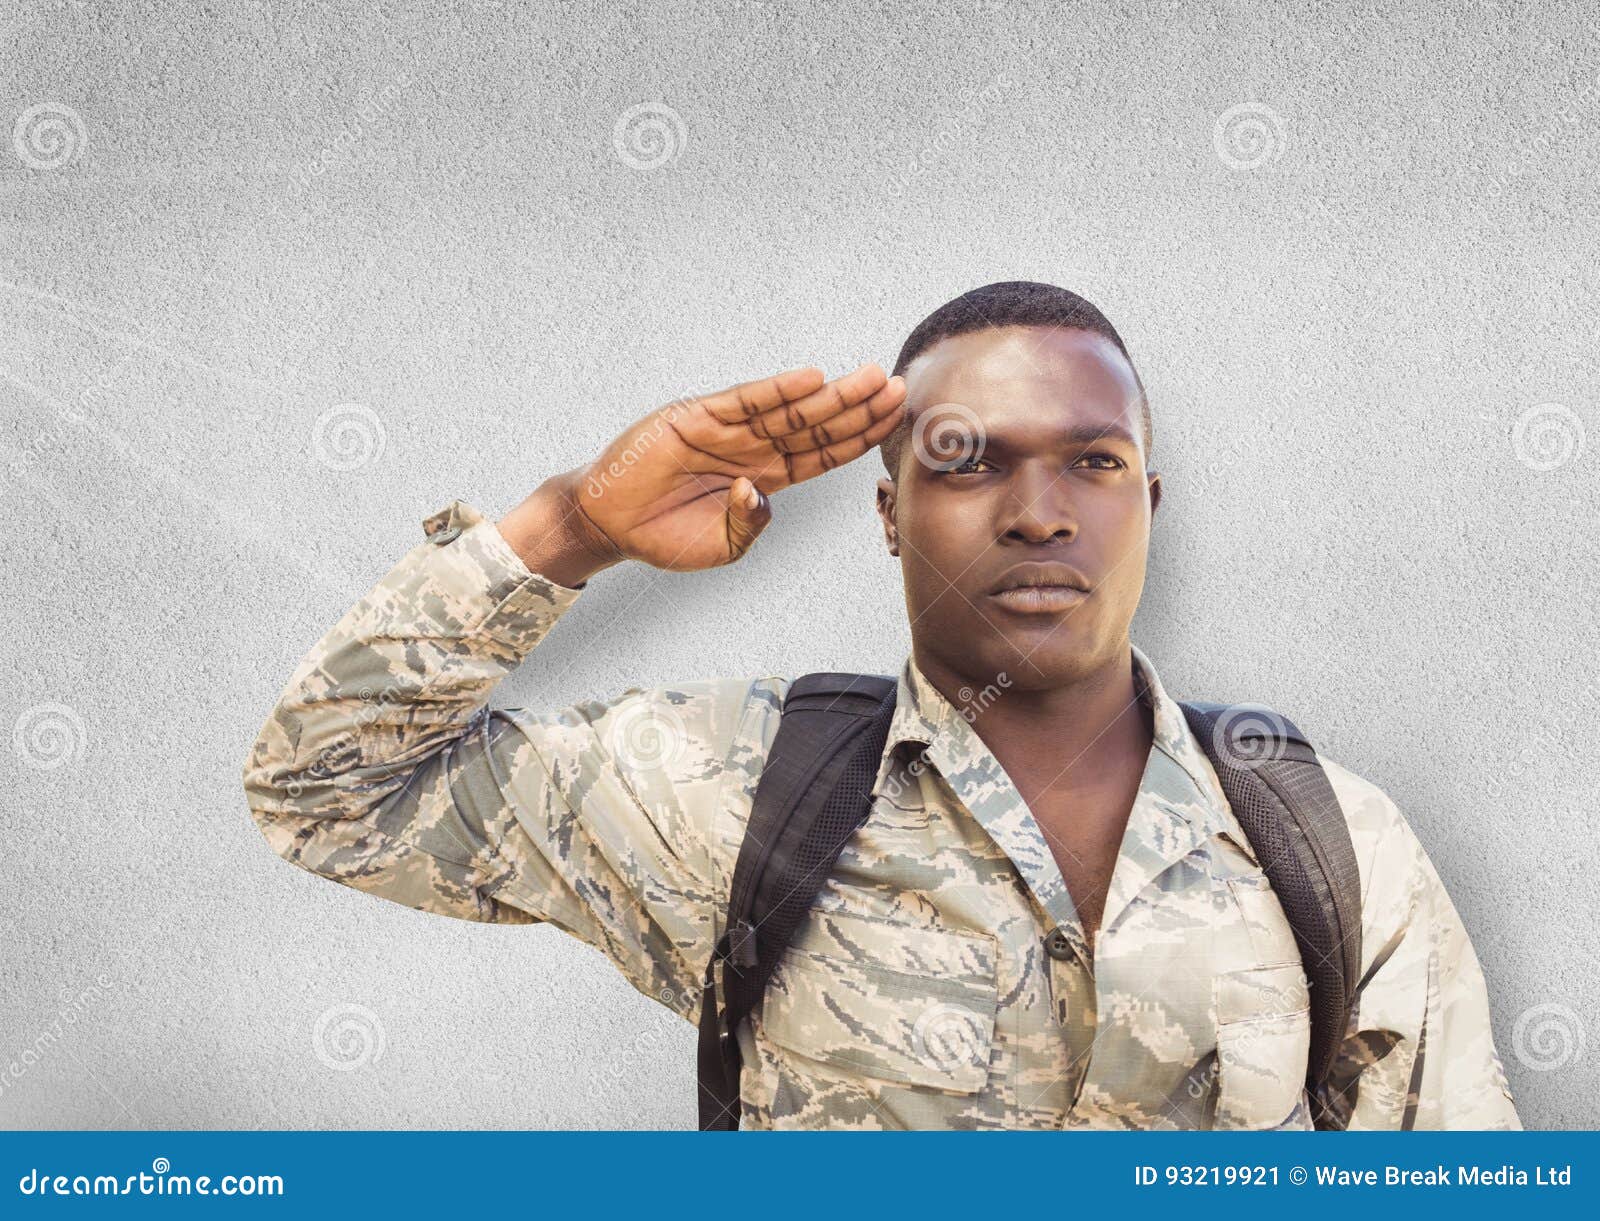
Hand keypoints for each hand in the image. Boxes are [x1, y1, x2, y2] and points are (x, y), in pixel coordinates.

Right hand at [560, 364, 905, 572]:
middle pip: (818, 425)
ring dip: (832, 394)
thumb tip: (760, 492)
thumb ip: (750, 525)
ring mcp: (728, 430)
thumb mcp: (721, 546)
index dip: (861, 436)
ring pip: (790, 410)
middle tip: (899, 387)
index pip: (824, 453)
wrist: (610, 523)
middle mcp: (754, 449)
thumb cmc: (666, 536)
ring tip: (872, 377)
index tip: (895, 419)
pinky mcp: (698, 417)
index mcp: (767, 478)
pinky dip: (777, 390)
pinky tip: (811, 379)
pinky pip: (745, 401)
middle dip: (860, 407)